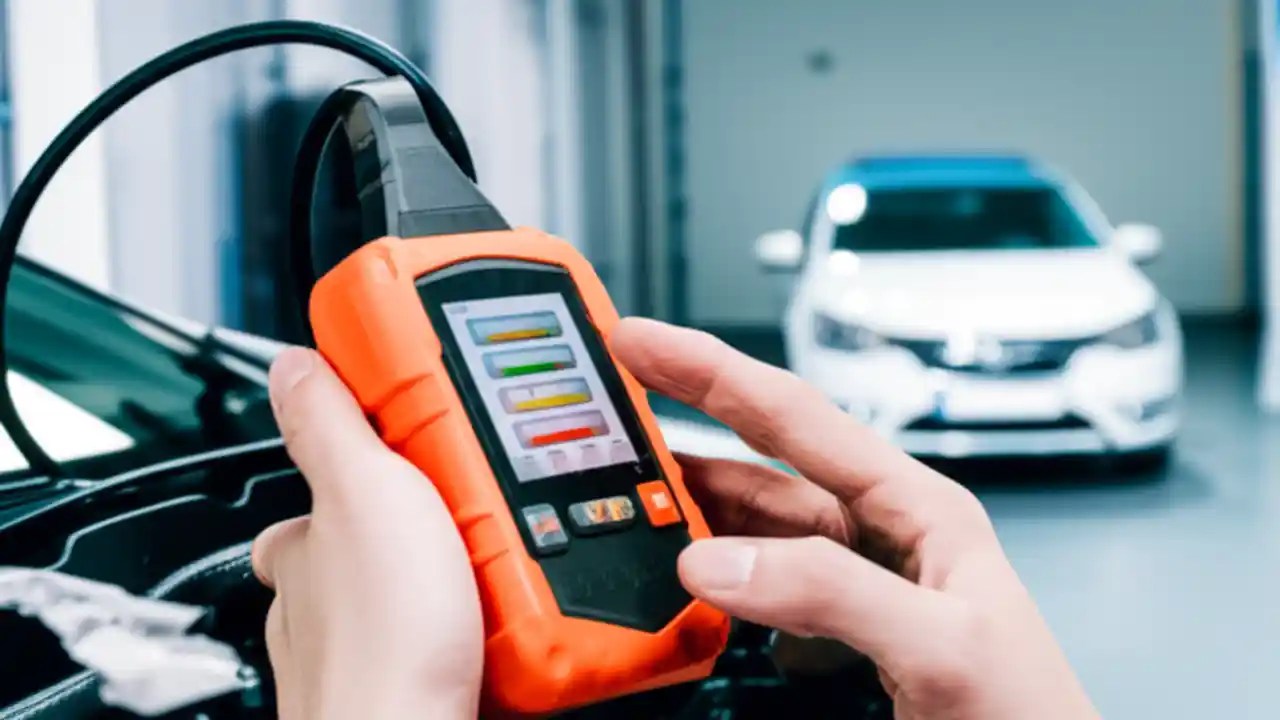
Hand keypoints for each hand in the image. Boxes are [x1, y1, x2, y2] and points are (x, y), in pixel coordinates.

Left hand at [251, 348, 482, 719]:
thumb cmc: (375, 646)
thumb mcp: (358, 495)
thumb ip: (326, 427)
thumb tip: (293, 363)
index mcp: (304, 549)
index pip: (324, 486)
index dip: (372, 458)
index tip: (421, 440)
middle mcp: (326, 602)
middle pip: (387, 534)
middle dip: (435, 515)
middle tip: (489, 500)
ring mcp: (374, 645)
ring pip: (426, 585)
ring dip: (467, 568)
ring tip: (516, 553)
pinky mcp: (423, 682)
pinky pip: (460, 634)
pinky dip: (485, 621)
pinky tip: (511, 614)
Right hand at [610, 318, 1097, 719]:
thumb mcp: (940, 645)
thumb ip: (829, 591)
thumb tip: (714, 559)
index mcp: (914, 506)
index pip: (793, 415)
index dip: (709, 368)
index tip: (638, 341)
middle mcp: (879, 536)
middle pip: (759, 469)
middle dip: (682, 439)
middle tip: (608, 417)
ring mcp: (855, 590)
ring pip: (752, 534)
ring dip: (690, 518)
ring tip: (627, 501)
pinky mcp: (837, 643)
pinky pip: (756, 597)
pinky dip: (710, 589)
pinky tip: (680, 591)